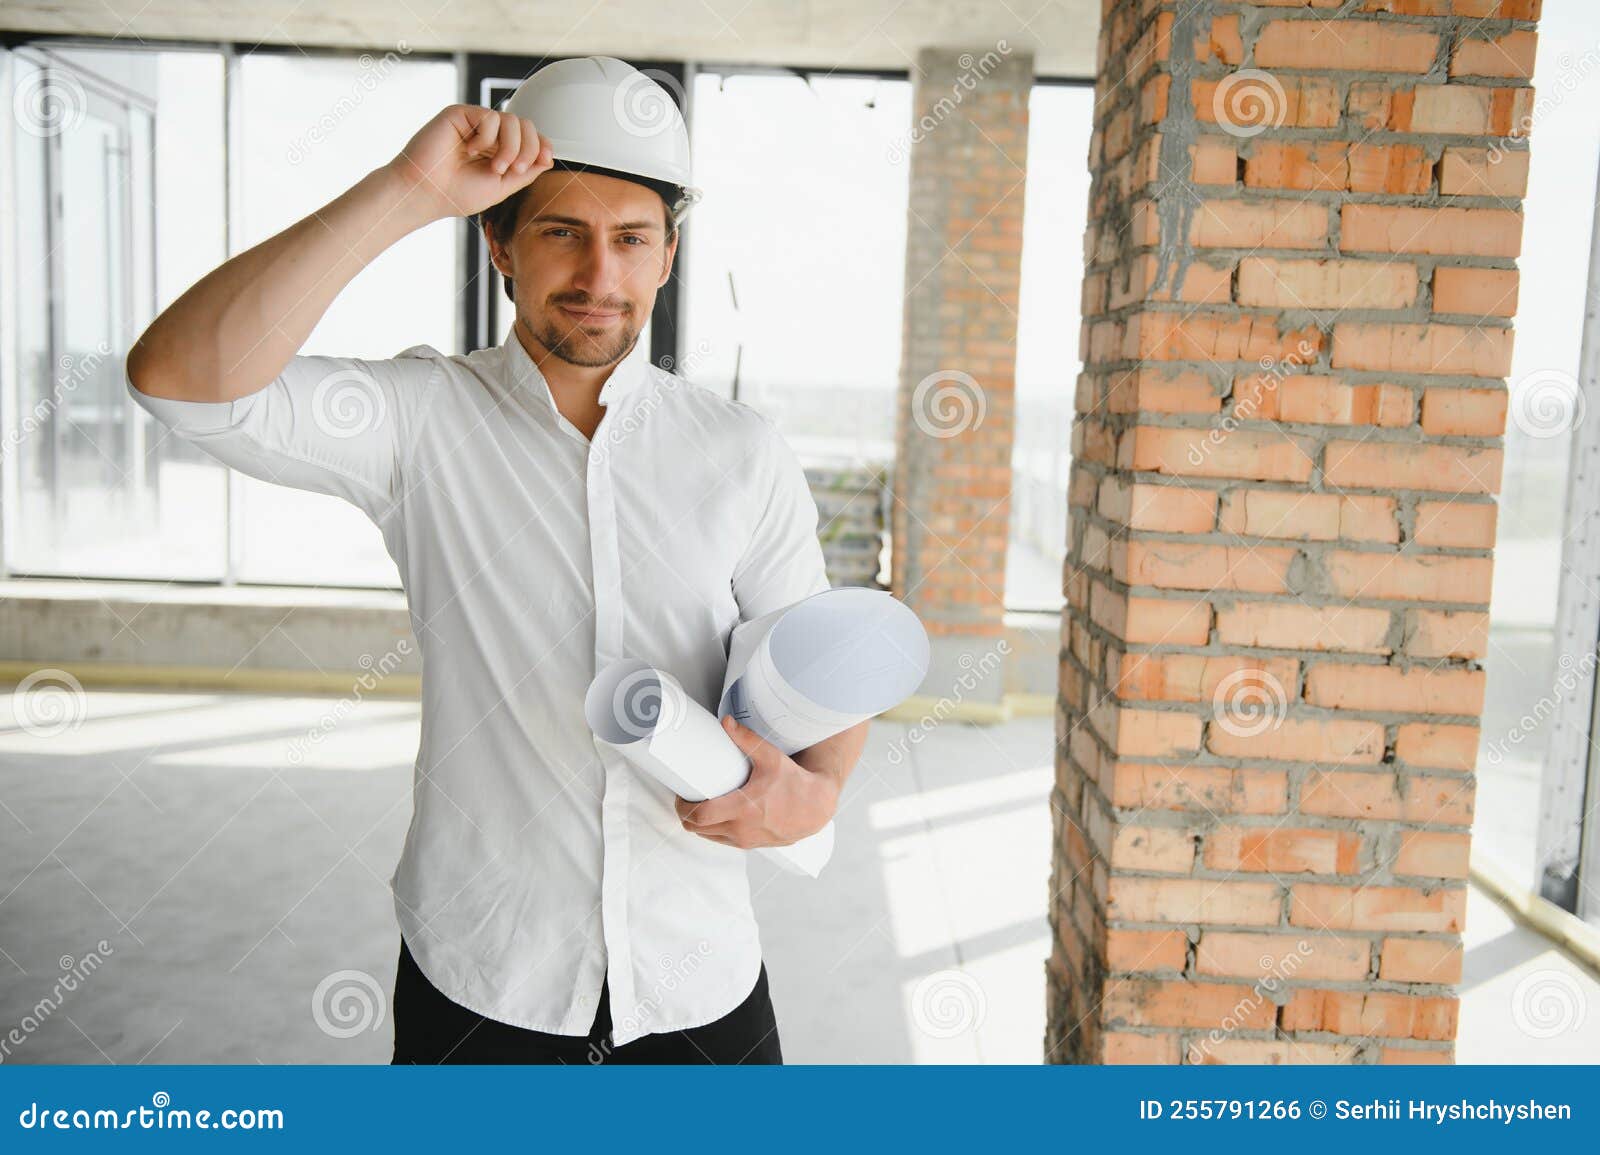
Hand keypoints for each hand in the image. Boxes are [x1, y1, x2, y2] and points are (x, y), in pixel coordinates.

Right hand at [385, 104, 553, 224]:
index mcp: (499, 151)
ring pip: (512, 120)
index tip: (546, 159)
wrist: (425, 192)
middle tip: (516, 169)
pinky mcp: (461, 114)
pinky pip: (490, 117)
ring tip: (495, 167)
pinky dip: (487, 138)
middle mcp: (489, 134)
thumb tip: (549, 156)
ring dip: (511, 147)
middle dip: (529, 148)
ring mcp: (475, 123)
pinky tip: (470, 150)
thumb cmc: (457, 193)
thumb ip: (526, 171)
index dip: (542, 145)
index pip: (530, 138)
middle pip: (526, 126)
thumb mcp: (502, 187)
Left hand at [675, 717, 839, 849]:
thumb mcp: (771, 758)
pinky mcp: (751, 845)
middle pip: (698, 829)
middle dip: (687, 815)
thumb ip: (746, 739)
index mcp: (743, 809)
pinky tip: (719, 815)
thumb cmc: (795, 783)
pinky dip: (716, 830)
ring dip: (701, 824)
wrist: (816, 808)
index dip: (683, 807)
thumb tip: (726, 722)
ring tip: (701, 805)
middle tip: (687, 798)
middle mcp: (742, 830)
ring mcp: (746, 841)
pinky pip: (724, 840)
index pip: (699, 816)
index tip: (681, 795)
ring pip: (709, 837)